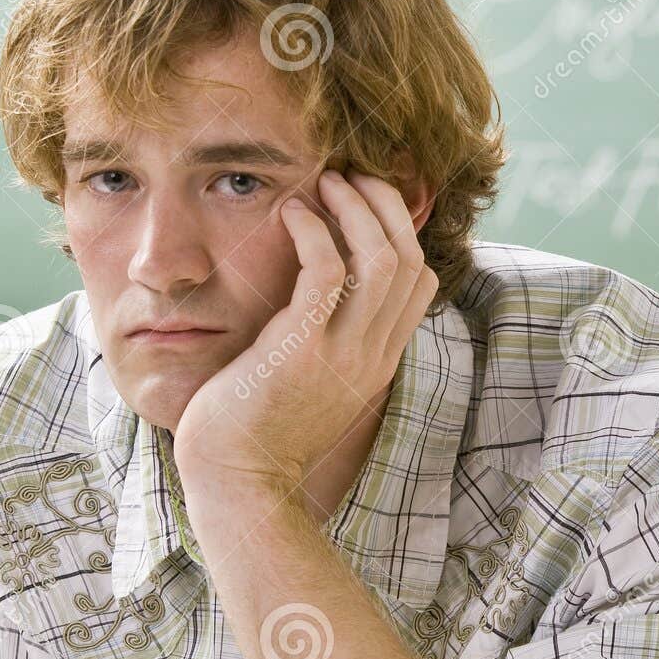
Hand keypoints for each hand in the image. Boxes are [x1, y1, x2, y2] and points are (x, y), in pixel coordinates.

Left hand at [172, 169, 437, 499]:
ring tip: (325, 183)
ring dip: (356, 209)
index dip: (401, 231)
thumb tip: (322, 296)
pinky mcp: (301, 350)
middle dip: (386, 206)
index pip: (420, 282)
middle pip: (410, 260)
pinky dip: (314, 231)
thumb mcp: (313, 383)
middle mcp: (372, 355)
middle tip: (349, 177)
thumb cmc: (260, 431)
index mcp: (379, 361)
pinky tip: (291, 213)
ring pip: (381, 260)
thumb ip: (330, 342)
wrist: (238, 480)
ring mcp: (343, 354)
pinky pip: (325, 272)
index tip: (366, 204)